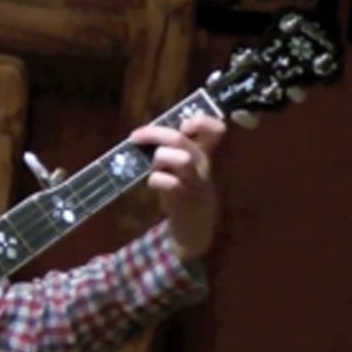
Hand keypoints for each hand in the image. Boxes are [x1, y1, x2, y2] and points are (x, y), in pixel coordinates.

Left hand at [129, 115, 225, 261]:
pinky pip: (172, 185)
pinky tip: (151, 183)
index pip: (215, 130)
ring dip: (161, 157)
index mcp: (204, 155)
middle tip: (136, 136)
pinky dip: (157, 180)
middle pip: (182, 140)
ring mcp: (195, 184)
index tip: (182, 124)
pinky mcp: (185, 201)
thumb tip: (147, 133)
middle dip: (155, 134)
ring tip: (153, 165)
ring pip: (183, 159)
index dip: (201, 121)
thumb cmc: (185, 194)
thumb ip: (173, 151)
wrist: (194, 231)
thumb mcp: (184, 169)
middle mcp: (202, 166)